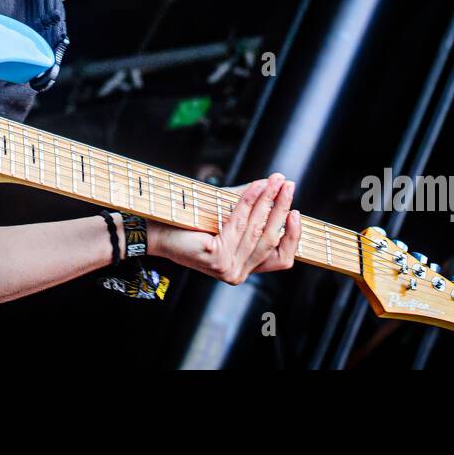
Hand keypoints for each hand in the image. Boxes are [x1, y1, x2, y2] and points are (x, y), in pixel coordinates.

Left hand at [147, 173, 300, 283]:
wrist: (158, 231)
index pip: (280, 259)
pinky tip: (255, 186)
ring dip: (268, 201)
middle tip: (289, 186)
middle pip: (270, 239)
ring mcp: (227, 268)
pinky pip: (238, 223)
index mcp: (243, 267)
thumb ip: (252, 206)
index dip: (292, 237)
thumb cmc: (192, 223)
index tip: (295, 213)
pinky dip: (249, 201)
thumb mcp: (227, 214)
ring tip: (274, 181)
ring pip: (256, 230)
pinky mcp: (217, 258)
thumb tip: (276, 185)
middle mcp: (238, 273)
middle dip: (282, 209)